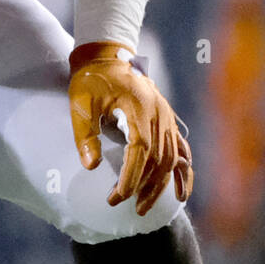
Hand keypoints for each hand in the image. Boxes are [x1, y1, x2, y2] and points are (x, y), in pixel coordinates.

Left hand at [68, 41, 192, 216]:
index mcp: (140, 109)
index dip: (130, 177)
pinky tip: (181, 194)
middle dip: (145, 187)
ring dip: (160, 185)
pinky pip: (181, 150)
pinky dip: (183, 173)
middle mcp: (160, 115)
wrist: (108, 56)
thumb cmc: (92, 80)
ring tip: (145, 206)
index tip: (116, 197)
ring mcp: (167, 118)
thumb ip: (85, 134)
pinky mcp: (168, 120)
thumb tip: (91, 166)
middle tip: (128, 207)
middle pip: (160, 159)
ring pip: (171, 158)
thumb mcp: (81, 103)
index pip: (140, 151)